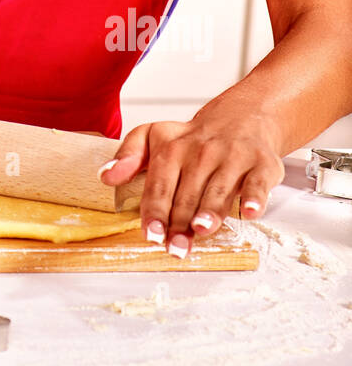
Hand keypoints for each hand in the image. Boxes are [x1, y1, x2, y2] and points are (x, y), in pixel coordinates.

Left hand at [97, 113, 284, 257]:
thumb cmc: (194, 139)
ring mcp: (232, 158)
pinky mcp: (261, 165)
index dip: (155, 210)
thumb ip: (128, 155)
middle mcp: (202, 152)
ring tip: (201, 230)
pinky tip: (248, 212)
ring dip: (210, 211)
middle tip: (175, 247)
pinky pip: (257, 184)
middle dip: (180, 222)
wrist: (242, 119)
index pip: (160, 183)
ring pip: (219, 189)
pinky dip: (253, 198)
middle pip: (188, 194)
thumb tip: (105, 176)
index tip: (151, 233)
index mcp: (172, 148)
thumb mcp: (154, 136)